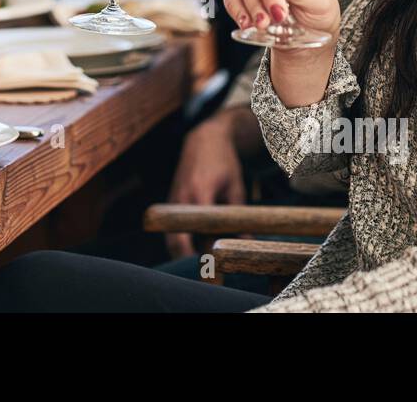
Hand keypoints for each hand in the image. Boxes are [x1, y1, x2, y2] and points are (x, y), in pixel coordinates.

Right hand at [165, 118, 246, 258]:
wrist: (202, 140)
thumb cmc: (223, 163)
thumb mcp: (236, 187)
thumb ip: (238, 216)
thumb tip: (246, 243)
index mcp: (199, 192)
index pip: (193, 229)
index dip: (195, 252)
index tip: (206, 268)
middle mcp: (181, 197)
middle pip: (173, 238)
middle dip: (184, 259)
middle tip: (201, 275)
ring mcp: (172, 200)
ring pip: (169, 235)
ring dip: (181, 252)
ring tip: (199, 266)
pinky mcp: (171, 202)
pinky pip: (172, 227)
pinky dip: (180, 240)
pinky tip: (194, 250)